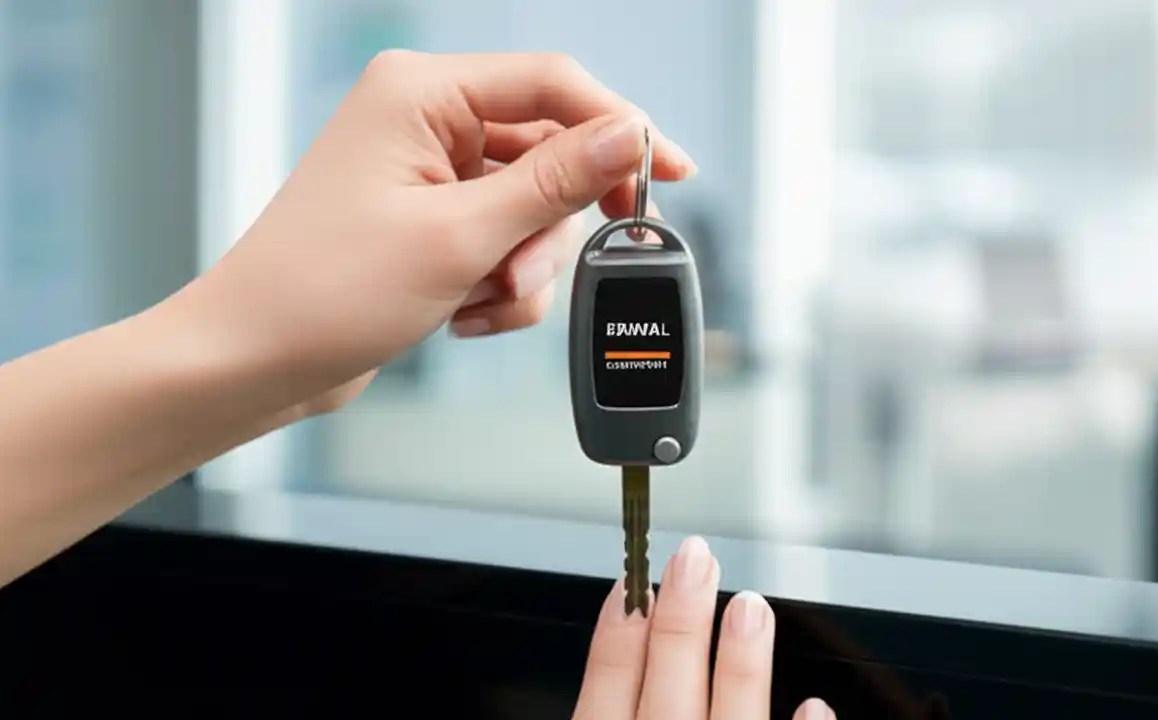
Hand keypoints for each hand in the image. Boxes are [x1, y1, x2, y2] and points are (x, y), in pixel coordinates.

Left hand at [174, 50, 696, 413]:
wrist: (253, 361)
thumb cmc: (324, 292)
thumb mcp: (460, 237)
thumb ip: (554, 183)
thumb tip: (627, 139)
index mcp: (421, 94)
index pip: (552, 83)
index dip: (620, 127)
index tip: (669, 173)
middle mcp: (425, 122)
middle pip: (548, 154)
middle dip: (547, 229)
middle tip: (530, 273)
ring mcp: (426, 174)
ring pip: (530, 209)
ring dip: (521, 268)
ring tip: (479, 302)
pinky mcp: (428, 222)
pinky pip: (501, 241)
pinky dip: (497, 284)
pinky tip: (462, 313)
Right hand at [573, 536, 835, 719]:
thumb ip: (612, 709)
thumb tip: (617, 642)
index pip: (608, 688)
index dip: (617, 630)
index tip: (632, 579)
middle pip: (666, 696)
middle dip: (680, 622)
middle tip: (695, 560)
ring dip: (739, 663)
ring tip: (751, 606)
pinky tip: (814, 705)